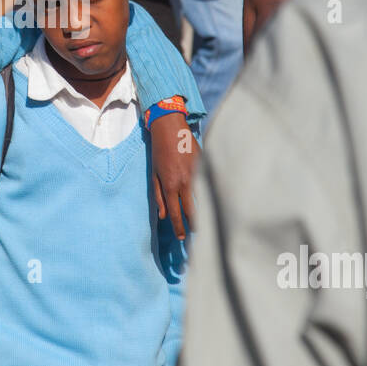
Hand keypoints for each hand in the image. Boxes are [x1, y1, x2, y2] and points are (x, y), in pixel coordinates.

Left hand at [148, 113, 198, 239]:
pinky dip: (210, 195)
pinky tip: (212, 202)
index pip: (176, 213)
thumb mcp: (154, 174)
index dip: (179, 227)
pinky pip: (208, 184)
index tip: (181, 237)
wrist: (171, 128)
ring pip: (203, 200)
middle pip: (192, 211)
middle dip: (194, 225)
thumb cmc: (159, 151)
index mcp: (170, 185)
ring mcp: (197, 174)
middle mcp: (185, 182)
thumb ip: (158, 196)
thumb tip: (163, 216)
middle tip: (195, 234)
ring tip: (205, 223)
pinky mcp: (205, 166)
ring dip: (204, 213)